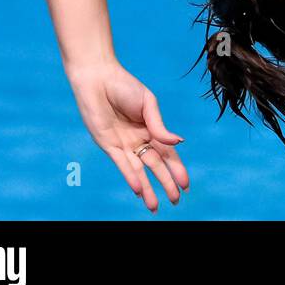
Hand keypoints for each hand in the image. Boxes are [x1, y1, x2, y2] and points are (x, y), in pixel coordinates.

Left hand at [66, 60, 189, 213]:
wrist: (98, 78)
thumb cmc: (124, 86)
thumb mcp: (149, 105)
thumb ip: (160, 127)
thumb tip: (179, 144)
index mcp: (151, 129)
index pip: (168, 154)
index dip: (177, 169)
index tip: (186, 184)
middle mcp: (138, 140)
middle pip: (156, 166)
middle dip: (166, 183)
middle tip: (176, 200)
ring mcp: (123, 144)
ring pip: (139, 171)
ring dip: (148, 189)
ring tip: (156, 206)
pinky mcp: (107, 145)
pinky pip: (122, 164)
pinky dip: (131, 177)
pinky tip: (138, 190)